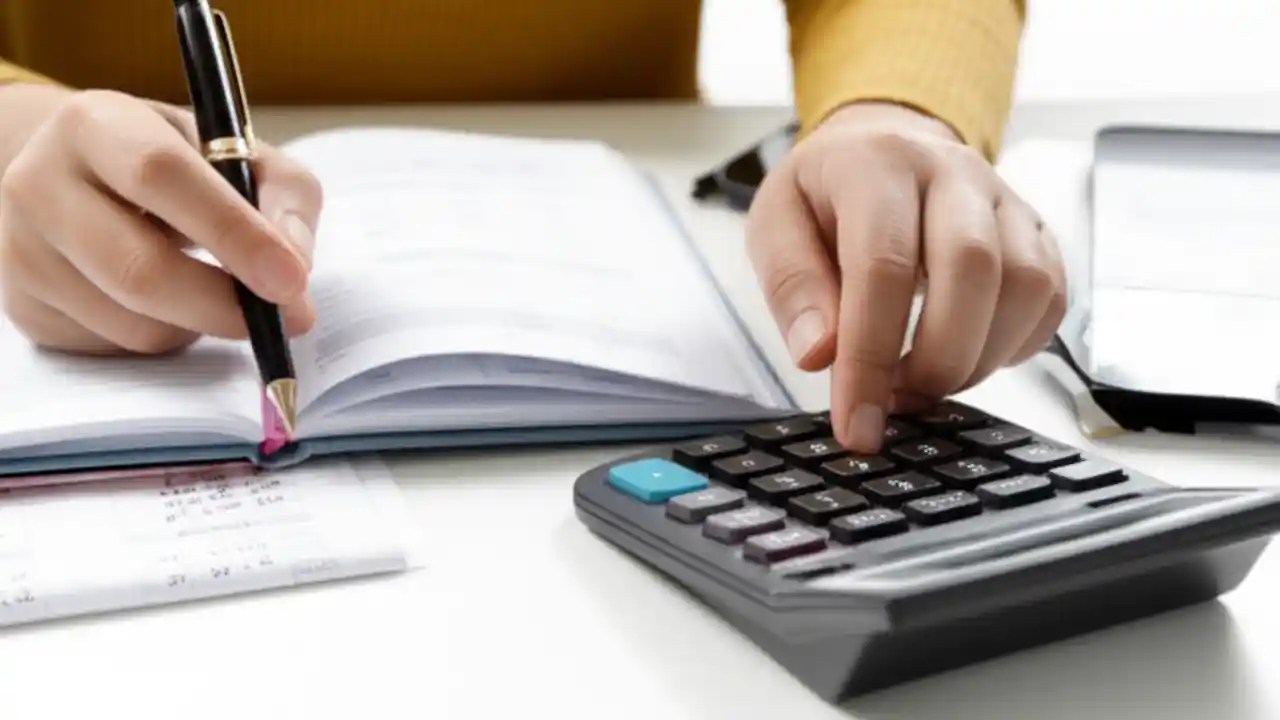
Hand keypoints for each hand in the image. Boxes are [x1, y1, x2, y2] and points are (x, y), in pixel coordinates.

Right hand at [0, 89, 322, 354]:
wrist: (74, 176)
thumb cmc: (172, 163)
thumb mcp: (236, 152)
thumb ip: (284, 195)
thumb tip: (295, 265)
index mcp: (94, 124)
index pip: (161, 177)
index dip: (234, 233)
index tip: (293, 278)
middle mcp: (39, 184)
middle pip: (140, 270)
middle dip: (226, 306)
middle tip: (289, 318)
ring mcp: (22, 252)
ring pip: (134, 325)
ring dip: (202, 326)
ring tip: (219, 291)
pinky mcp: (27, 308)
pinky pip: (118, 349)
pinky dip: (168, 337)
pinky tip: (170, 302)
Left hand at [747, 102, 1065, 451]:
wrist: (881, 143)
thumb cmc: (824, 194)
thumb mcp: (774, 224)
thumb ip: (792, 287)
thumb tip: (819, 353)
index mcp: (877, 164)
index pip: (882, 266)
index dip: (870, 356)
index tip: (857, 423)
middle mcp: (952, 171)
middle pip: (973, 269)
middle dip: (937, 360)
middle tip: (898, 402)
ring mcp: (1005, 198)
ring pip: (1026, 286)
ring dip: (978, 359)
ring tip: (925, 380)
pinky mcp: (1037, 231)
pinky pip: (1052, 297)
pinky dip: (1015, 346)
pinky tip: (966, 354)